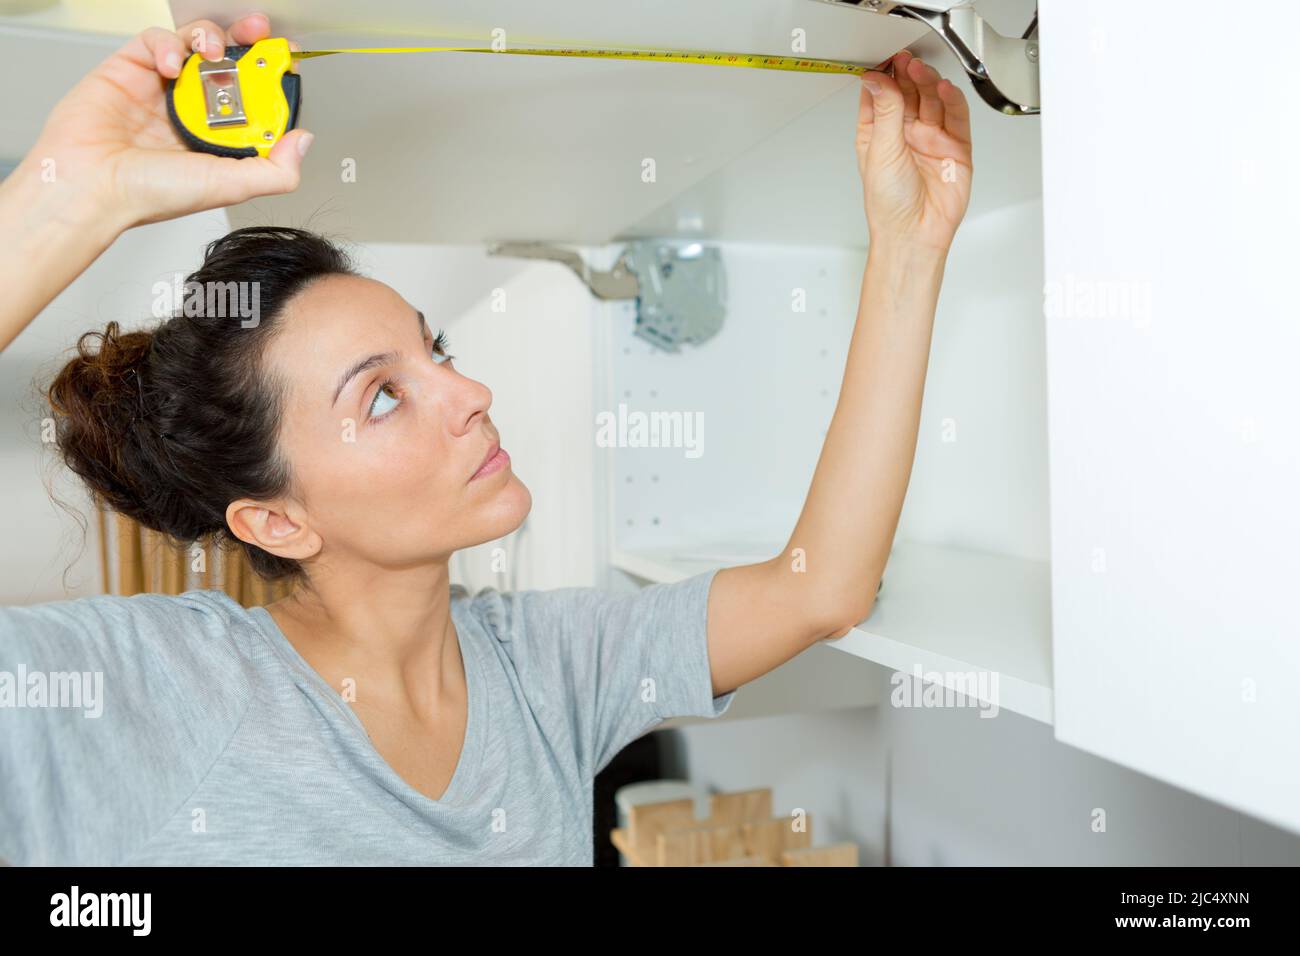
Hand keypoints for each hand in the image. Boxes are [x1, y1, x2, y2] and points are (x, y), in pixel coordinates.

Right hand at [26, 12, 310, 232]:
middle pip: (228, 65)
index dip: (270, 80)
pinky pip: (156, 41)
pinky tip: (169, 64)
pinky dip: (167, 44)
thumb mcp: (230, 186)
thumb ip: (275, 170)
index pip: (255, 100)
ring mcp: (161, 89)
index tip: (285, 64)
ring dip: (209, 38)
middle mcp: (192, 112)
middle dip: (248, 44)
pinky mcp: (129, 69)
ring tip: (212, 50)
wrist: (92, 185)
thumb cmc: (150, 194)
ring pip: (194, 46)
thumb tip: (303, 143)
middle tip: (261, 33)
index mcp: (219, 139)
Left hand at [856, 50, 972, 252]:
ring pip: (932, 100)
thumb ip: (884, 112)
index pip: (881, 96)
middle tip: (905, 60)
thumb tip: (878, 80)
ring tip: (921, 71)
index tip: (883, 59)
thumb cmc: (889, 205)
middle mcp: (905, 134)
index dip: (882, 76)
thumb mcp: (879, 152)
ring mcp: (931, 138)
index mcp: (879, 134)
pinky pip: (956, 116)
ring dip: (928, 83)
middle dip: (907, 75)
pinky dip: (952, 100)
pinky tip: (945, 89)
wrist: (914, 235)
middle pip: (909, 93)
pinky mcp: (955, 146)